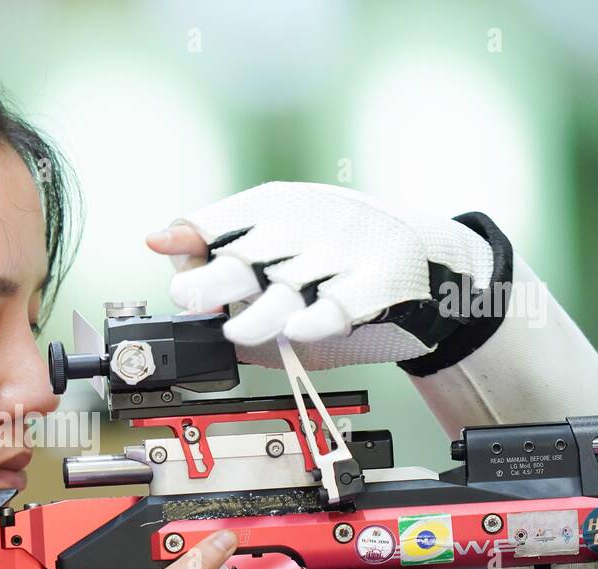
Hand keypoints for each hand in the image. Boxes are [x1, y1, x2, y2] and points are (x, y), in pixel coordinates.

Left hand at [148, 181, 501, 369]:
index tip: (170, 260)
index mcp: (280, 208)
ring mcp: (346, 253)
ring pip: (291, 287)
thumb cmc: (340, 257)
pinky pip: (342, 303)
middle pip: (251, 254)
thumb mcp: (279, 242)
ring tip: (236, 331)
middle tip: (189, 297)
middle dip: (215, 278)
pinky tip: (296, 331)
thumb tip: (163, 244)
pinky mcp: (380, 283)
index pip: (226, 219)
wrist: (434, 261)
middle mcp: (310, 224)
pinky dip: (317, 319)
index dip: (195, 239)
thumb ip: (219, 250)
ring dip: (260, 314)